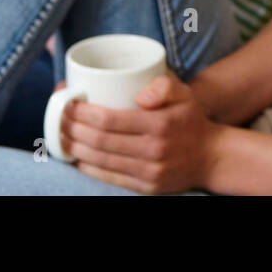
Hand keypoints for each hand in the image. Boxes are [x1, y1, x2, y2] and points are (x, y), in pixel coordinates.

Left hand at [60, 71, 221, 193]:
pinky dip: (88, 168)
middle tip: (60, 118)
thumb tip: (139, 95)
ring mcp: (149, 171)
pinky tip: (78, 157)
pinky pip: (110, 178)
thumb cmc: (190, 120)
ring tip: (62, 136)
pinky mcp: (146, 187)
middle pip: (99, 141)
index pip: (109, 120)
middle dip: (73, 129)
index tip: (69, 103)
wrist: (210, 156)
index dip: (82, 113)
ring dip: (75, 148)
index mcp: (160, 124)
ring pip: (100, 161)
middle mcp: (154, 150)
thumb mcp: (184, 94)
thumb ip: (164, 85)